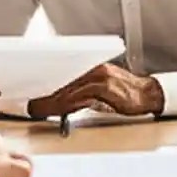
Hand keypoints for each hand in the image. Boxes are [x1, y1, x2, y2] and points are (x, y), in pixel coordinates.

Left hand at [26, 63, 164, 117]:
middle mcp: (92, 68)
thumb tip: (59, 102)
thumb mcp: (98, 93)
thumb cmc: (125, 94)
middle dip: (43, 92)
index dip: (45, 82)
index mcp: (89, 67)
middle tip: (29, 103)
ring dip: (50, 100)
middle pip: (61, 79)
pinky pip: (79, 95)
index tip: (31, 92)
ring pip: (67, 87)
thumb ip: (80, 94)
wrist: (147, 95)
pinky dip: (66, 103)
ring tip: (37, 108)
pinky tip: (57, 109)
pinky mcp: (104, 86)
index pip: (62, 73)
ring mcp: (98, 76)